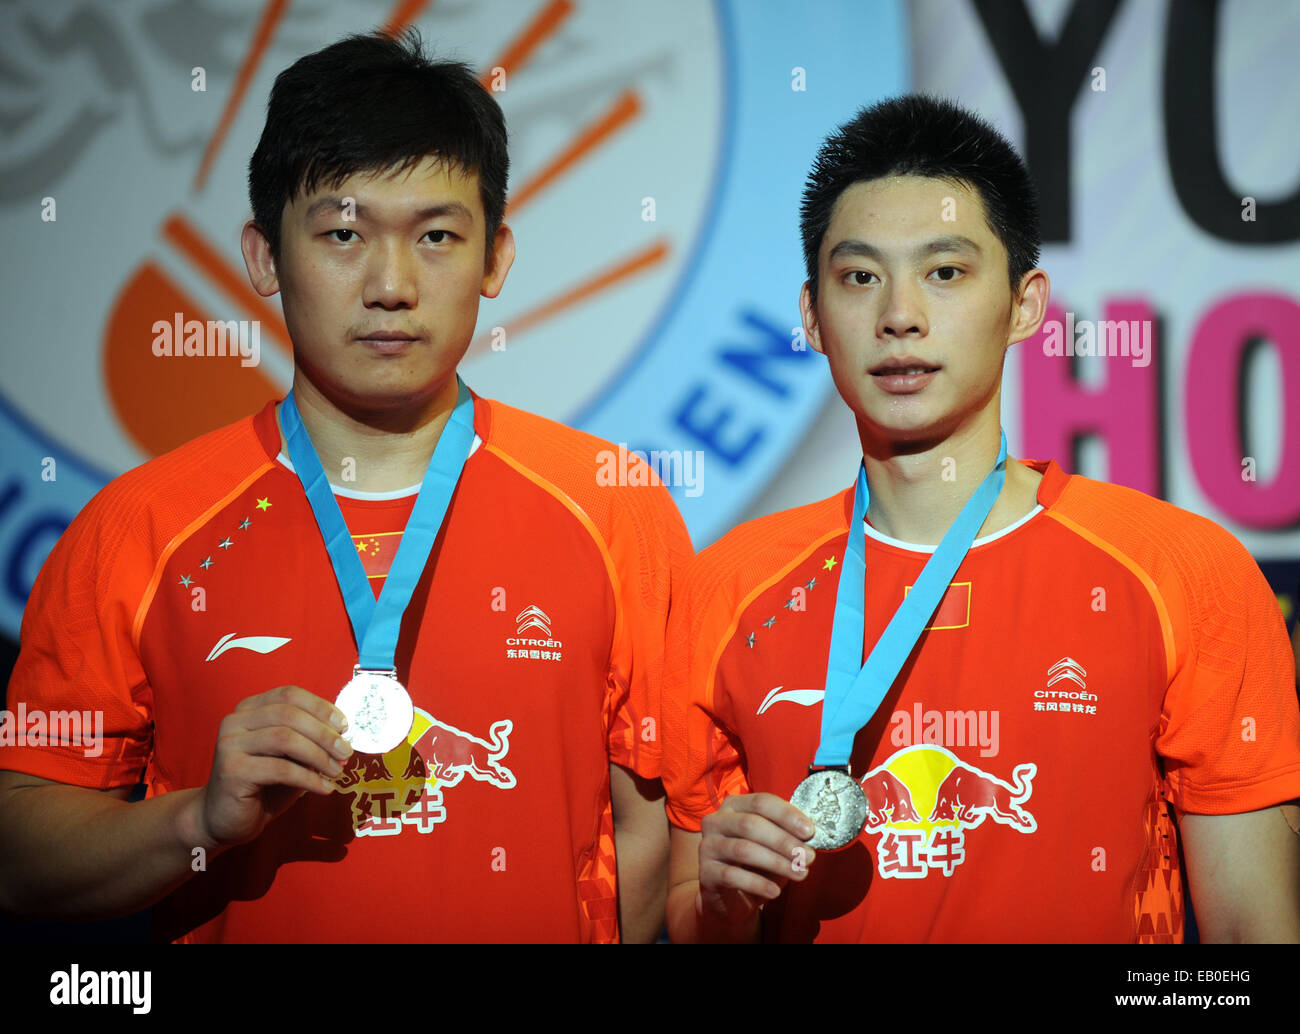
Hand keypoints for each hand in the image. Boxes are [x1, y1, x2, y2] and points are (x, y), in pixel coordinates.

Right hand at [186, 685, 351, 850]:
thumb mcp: (290, 756)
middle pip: (289, 715)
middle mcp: (235, 721)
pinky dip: (309, 778)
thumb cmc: (263, 785)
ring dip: (318, 756)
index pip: (289, 695)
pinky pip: (280, 769)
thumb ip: (310, 740)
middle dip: (324, 734)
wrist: (224, 819)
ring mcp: (230, 744)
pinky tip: (325, 789)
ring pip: (285, 739)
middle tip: (346, 752)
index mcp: (250, 709)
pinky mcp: (231, 771)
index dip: (321, 707)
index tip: (344, 726)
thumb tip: (344, 734)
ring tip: (337, 772)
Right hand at [697, 793, 815, 926]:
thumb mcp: (773, 847)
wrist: (730, 899)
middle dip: (784, 841)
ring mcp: (707, 846)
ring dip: (776, 862)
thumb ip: (787, 837)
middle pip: (751, 824)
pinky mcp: (705, 872)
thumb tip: (810, 837)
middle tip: (808, 857)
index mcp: (734, 805)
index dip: (787, 815)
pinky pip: (733, 876)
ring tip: (799, 874)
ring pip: (743, 849)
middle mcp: (716, 821)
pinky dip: (758, 883)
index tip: (810, 831)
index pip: (761, 802)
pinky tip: (775, 891)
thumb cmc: (756, 866)